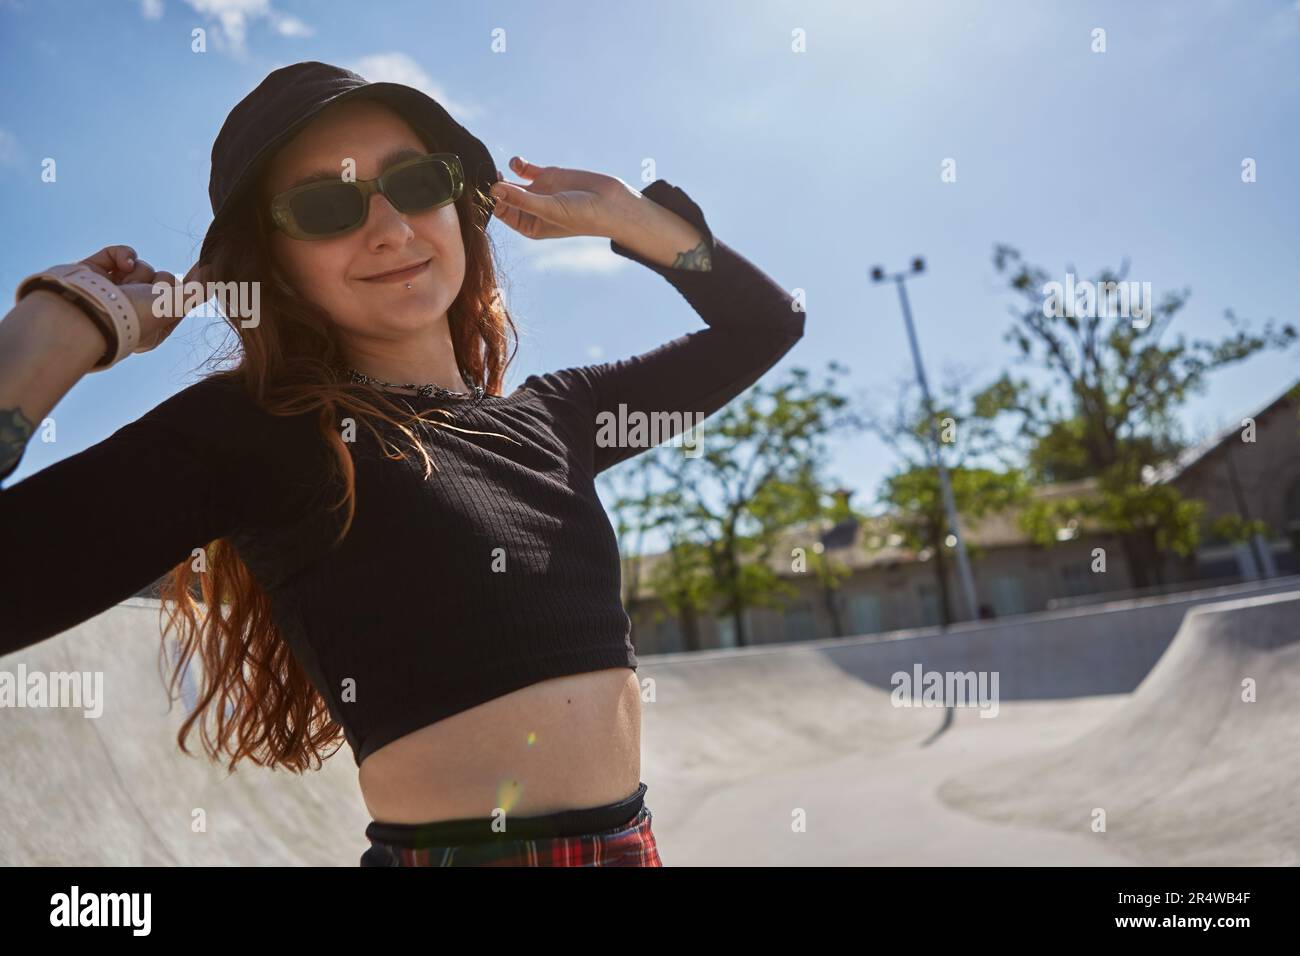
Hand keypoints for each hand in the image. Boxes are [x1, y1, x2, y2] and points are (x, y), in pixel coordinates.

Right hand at [74, 245, 193, 353]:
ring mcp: (113, 290)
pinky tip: (122, 266)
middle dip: (159, 283)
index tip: (205, 267)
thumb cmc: (134, 316)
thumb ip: (196, 291)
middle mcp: (133, 309)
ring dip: (139, 273)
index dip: (190, 286)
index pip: (178, 301)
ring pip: (142, 267)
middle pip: (162, 281)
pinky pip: (120, 254)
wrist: (88, 311)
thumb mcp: (174, 308)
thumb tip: (212, 273)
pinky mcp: (96, 272)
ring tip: (124, 287)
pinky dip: (123, 255)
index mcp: (152, 327)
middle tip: (147, 294)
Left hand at [489, 156, 637, 240]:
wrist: (611, 203)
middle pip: (503, 196)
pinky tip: (516, 162)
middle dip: (493, 186)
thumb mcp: (548, 209)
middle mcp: (531, 209)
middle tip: (484, 174)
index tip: (484, 188)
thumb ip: (521, 199)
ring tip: (498, 170)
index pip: (501, 213)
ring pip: (511, 181)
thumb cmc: (581, 215)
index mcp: (528, 225)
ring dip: (502, 174)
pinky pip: (524, 169)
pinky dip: (517, 164)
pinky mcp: (548, 176)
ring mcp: (538, 192)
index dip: (491, 201)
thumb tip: (493, 189)